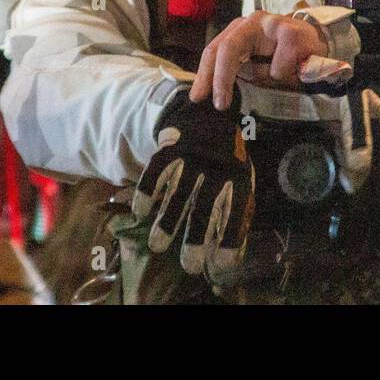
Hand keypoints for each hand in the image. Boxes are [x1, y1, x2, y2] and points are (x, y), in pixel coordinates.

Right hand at [132, 91, 253, 280]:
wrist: (208, 113)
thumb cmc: (225, 158)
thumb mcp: (239, 178)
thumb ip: (235, 209)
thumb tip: (232, 248)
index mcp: (236, 177)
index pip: (236, 212)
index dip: (229, 240)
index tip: (221, 265)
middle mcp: (214, 169)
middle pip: (204, 208)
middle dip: (195, 241)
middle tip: (190, 266)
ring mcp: (190, 159)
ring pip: (177, 195)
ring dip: (166, 223)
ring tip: (157, 246)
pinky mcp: (170, 150)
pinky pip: (154, 173)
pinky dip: (145, 192)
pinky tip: (140, 212)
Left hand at [190, 10, 326, 109]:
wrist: (318, 42)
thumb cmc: (282, 56)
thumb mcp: (254, 64)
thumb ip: (237, 72)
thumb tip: (214, 96)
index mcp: (237, 30)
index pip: (213, 50)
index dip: (204, 74)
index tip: (198, 98)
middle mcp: (250, 22)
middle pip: (227, 48)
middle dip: (221, 79)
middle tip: (220, 105)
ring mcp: (271, 23)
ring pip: (258, 66)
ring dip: (269, 80)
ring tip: (283, 75)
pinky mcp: (291, 32)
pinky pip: (280, 69)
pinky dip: (287, 75)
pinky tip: (298, 66)